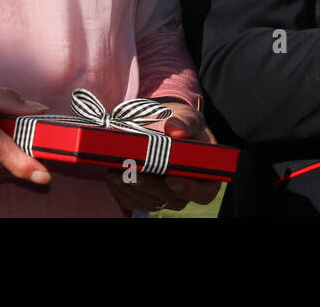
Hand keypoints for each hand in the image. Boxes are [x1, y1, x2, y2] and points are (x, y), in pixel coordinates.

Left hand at [105, 100, 221, 212]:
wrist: (162, 127)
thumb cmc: (180, 123)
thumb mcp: (186, 117)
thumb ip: (185, 123)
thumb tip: (177, 131)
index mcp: (207, 173)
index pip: (204, 192)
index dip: (189, 189)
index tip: (171, 178)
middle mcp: (188, 190)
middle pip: (172, 198)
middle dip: (150, 185)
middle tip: (130, 170)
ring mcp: (167, 197)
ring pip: (150, 202)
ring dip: (132, 188)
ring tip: (114, 170)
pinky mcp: (146, 198)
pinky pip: (134, 202)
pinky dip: (122, 191)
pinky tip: (112, 176)